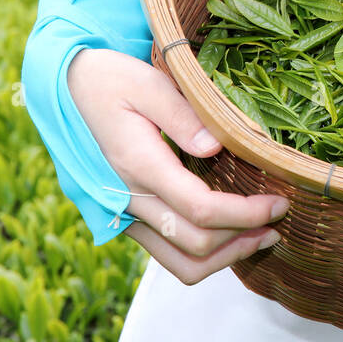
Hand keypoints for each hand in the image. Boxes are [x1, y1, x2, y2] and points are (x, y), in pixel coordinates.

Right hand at [67, 48, 286, 284]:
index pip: (202, 210)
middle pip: (196, 244)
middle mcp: (129, 199)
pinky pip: (167, 253)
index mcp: (139, 166)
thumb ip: (182, 114)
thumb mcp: (147, 83)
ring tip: (260, 238)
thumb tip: (216, 147)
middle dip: (244, 239)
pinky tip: (229, 234)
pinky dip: (202, 253)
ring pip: (179, 262)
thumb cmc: (110, 79)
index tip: (279, 204)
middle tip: (278, 220)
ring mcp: (125, 213)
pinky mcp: (126, 217)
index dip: (247, 214)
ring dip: (225, 258)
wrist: (63, 91)